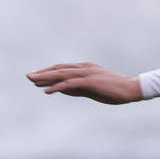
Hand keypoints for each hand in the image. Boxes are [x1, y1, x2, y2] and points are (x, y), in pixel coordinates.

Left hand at [26, 62, 142, 103]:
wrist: (131, 89)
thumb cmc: (113, 90)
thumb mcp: (91, 90)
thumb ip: (76, 89)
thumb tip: (61, 90)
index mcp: (84, 68)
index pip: (62, 69)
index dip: (48, 72)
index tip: (36, 77)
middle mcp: (84, 68)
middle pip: (58, 69)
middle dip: (42, 73)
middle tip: (28, 76)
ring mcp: (86, 73)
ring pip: (61, 74)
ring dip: (46, 78)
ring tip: (33, 81)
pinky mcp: (90, 81)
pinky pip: (69, 84)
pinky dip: (57, 87)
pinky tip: (47, 91)